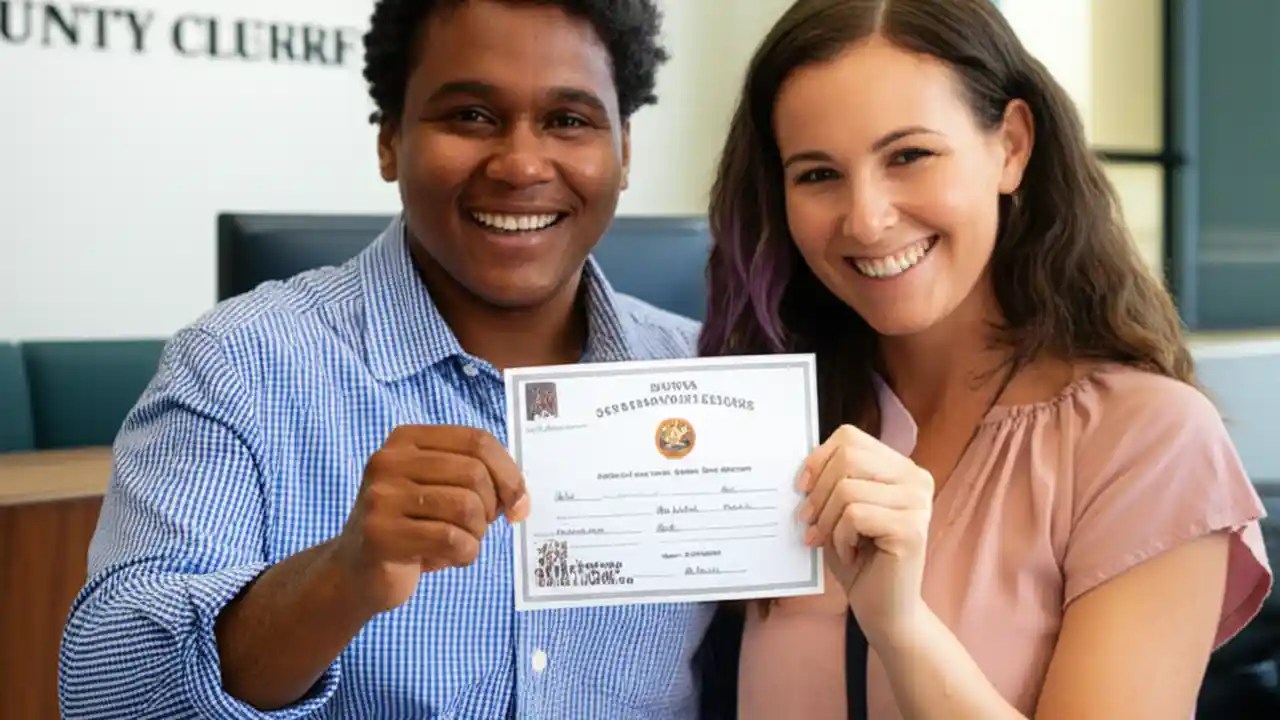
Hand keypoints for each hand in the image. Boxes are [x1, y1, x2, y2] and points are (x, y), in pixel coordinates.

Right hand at [331, 425, 528, 614]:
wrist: (354, 573)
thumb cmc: (409, 528)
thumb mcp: (439, 490)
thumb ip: (478, 480)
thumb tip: (521, 498)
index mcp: (406, 440)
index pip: (476, 440)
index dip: (508, 472)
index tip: (517, 502)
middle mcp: (389, 461)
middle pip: (474, 473)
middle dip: (491, 507)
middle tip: (478, 526)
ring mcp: (381, 497)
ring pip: (466, 507)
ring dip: (476, 533)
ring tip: (460, 542)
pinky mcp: (381, 535)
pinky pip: (451, 539)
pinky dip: (464, 554)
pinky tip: (449, 559)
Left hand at [797, 423, 932, 643]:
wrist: (884, 609)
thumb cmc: (858, 558)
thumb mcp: (839, 510)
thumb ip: (829, 481)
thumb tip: (800, 464)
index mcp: (900, 467)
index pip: (849, 437)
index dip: (818, 458)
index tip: (801, 488)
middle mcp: (916, 479)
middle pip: (848, 457)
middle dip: (818, 492)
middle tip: (809, 523)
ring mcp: (918, 503)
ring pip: (848, 489)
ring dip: (827, 521)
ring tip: (830, 542)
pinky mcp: (912, 529)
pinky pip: (855, 516)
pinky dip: (840, 537)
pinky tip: (850, 555)